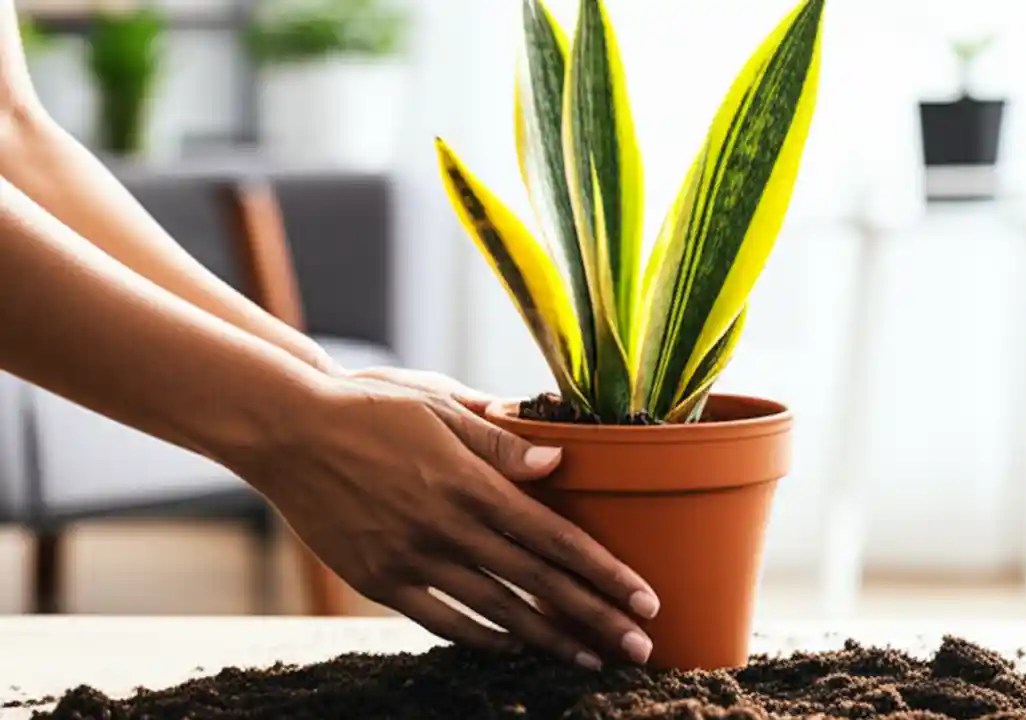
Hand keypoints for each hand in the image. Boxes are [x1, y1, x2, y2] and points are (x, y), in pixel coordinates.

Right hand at [233, 370, 659, 668]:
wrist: (287, 431)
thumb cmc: (371, 408)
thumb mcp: (440, 408)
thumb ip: (501, 443)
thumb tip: (559, 462)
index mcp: (472, 484)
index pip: (556, 539)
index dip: (606, 573)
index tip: (644, 600)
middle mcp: (448, 528)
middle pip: (539, 584)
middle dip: (596, 619)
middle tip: (639, 649)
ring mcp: (412, 559)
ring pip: (498, 612)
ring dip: (550, 639)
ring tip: (590, 658)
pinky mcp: (380, 580)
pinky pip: (443, 621)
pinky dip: (483, 637)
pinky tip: (515, 646)